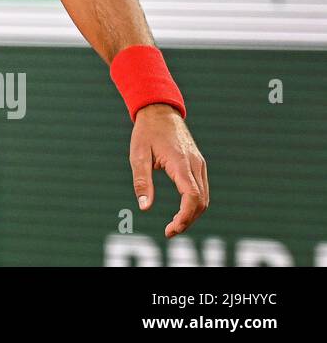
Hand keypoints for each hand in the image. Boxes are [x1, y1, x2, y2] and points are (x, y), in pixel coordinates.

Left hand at [129, 104, 209, 237]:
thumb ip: (142, 181)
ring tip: (174, 225)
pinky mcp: (199, 164)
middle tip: (169, 231)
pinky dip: (195, 204)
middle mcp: (195, 164)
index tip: (171, 229)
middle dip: (188, 220)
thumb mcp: (137, 155)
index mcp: (180, 162)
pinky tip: (182, 211)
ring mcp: (199, 164)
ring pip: (204, 197)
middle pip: (201, 202)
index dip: (185, 217)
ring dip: (192, 214)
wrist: (160, 111)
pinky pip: (202, 189)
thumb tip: (144, 207)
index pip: (192, 197)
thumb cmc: (146, 132)